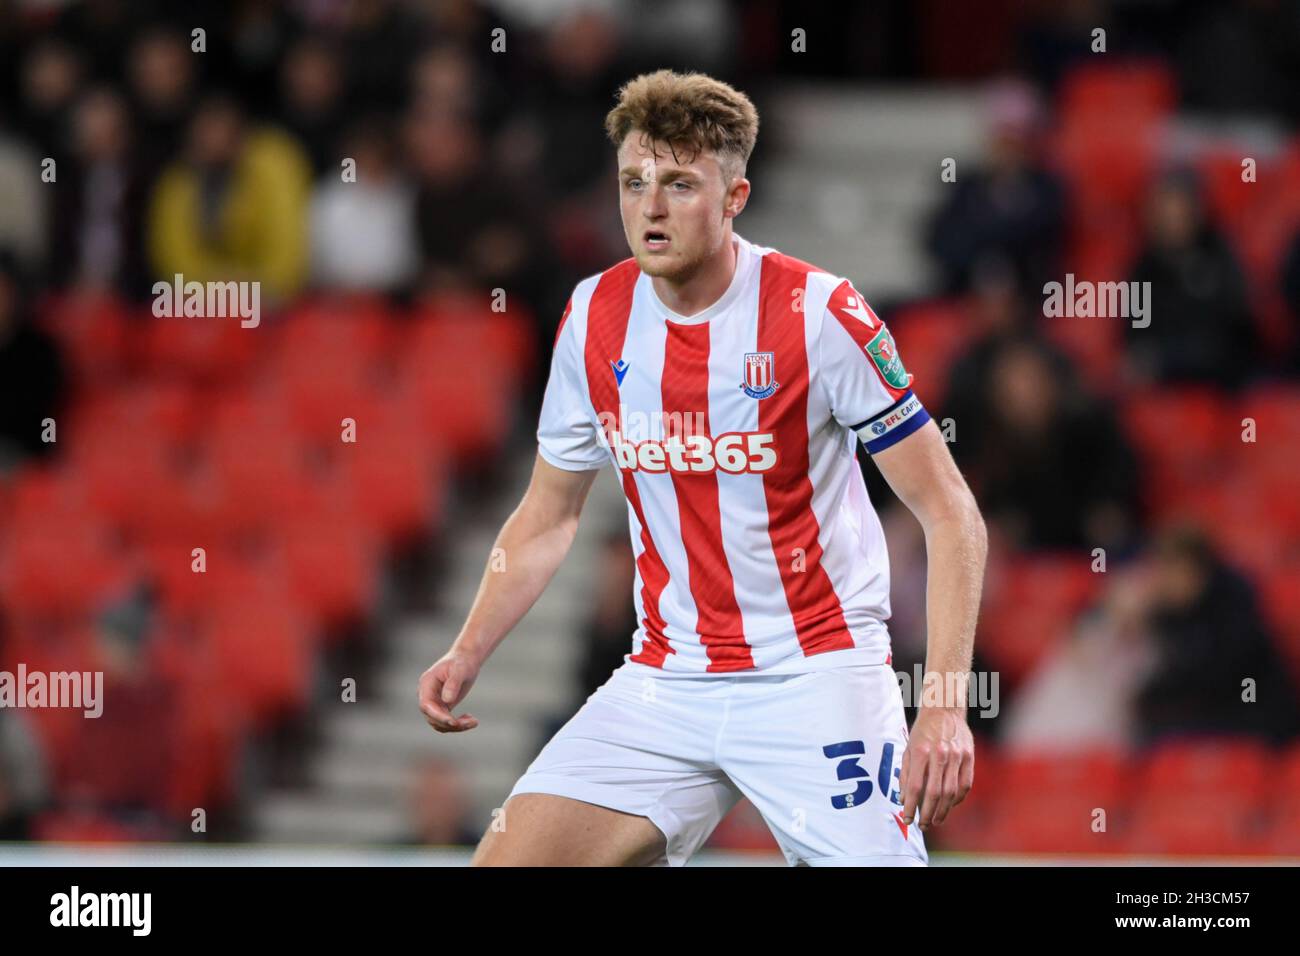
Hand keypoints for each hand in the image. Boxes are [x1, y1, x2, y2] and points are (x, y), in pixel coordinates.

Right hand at [418, 650, 481, 732]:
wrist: (466, 659)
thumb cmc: (462, 662)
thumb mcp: (460, 669)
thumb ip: (453, 684)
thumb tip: (447, 700)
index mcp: (427, 683)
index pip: (426, 705)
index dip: (437, 716)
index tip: (453, 722)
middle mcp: (427, 694)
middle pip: (432, 717)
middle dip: (450, 724)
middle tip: (470, 722)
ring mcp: (434, 702)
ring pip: (439, 723)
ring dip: (456, 727)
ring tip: (474, 722)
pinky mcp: (442, 707)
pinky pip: (447, 722)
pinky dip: (458, 724)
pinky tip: (471, 719)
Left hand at [900, 706, 973, 829]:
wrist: (944, 709)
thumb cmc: (923, 731)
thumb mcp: (909, 748)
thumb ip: (906, 774)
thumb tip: (904, 800)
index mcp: (920, 751)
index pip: (915, 786)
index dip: (911, 806)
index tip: (907, 818)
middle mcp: (939, 754)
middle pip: (934, 793)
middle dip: (927, 813)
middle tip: (923, 825)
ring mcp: (956, 756)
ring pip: (951, 792)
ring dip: (943, 811)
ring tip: (935, 820)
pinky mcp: (969, 756)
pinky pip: (965, 784)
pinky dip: (957, 799)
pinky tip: (949, 806)